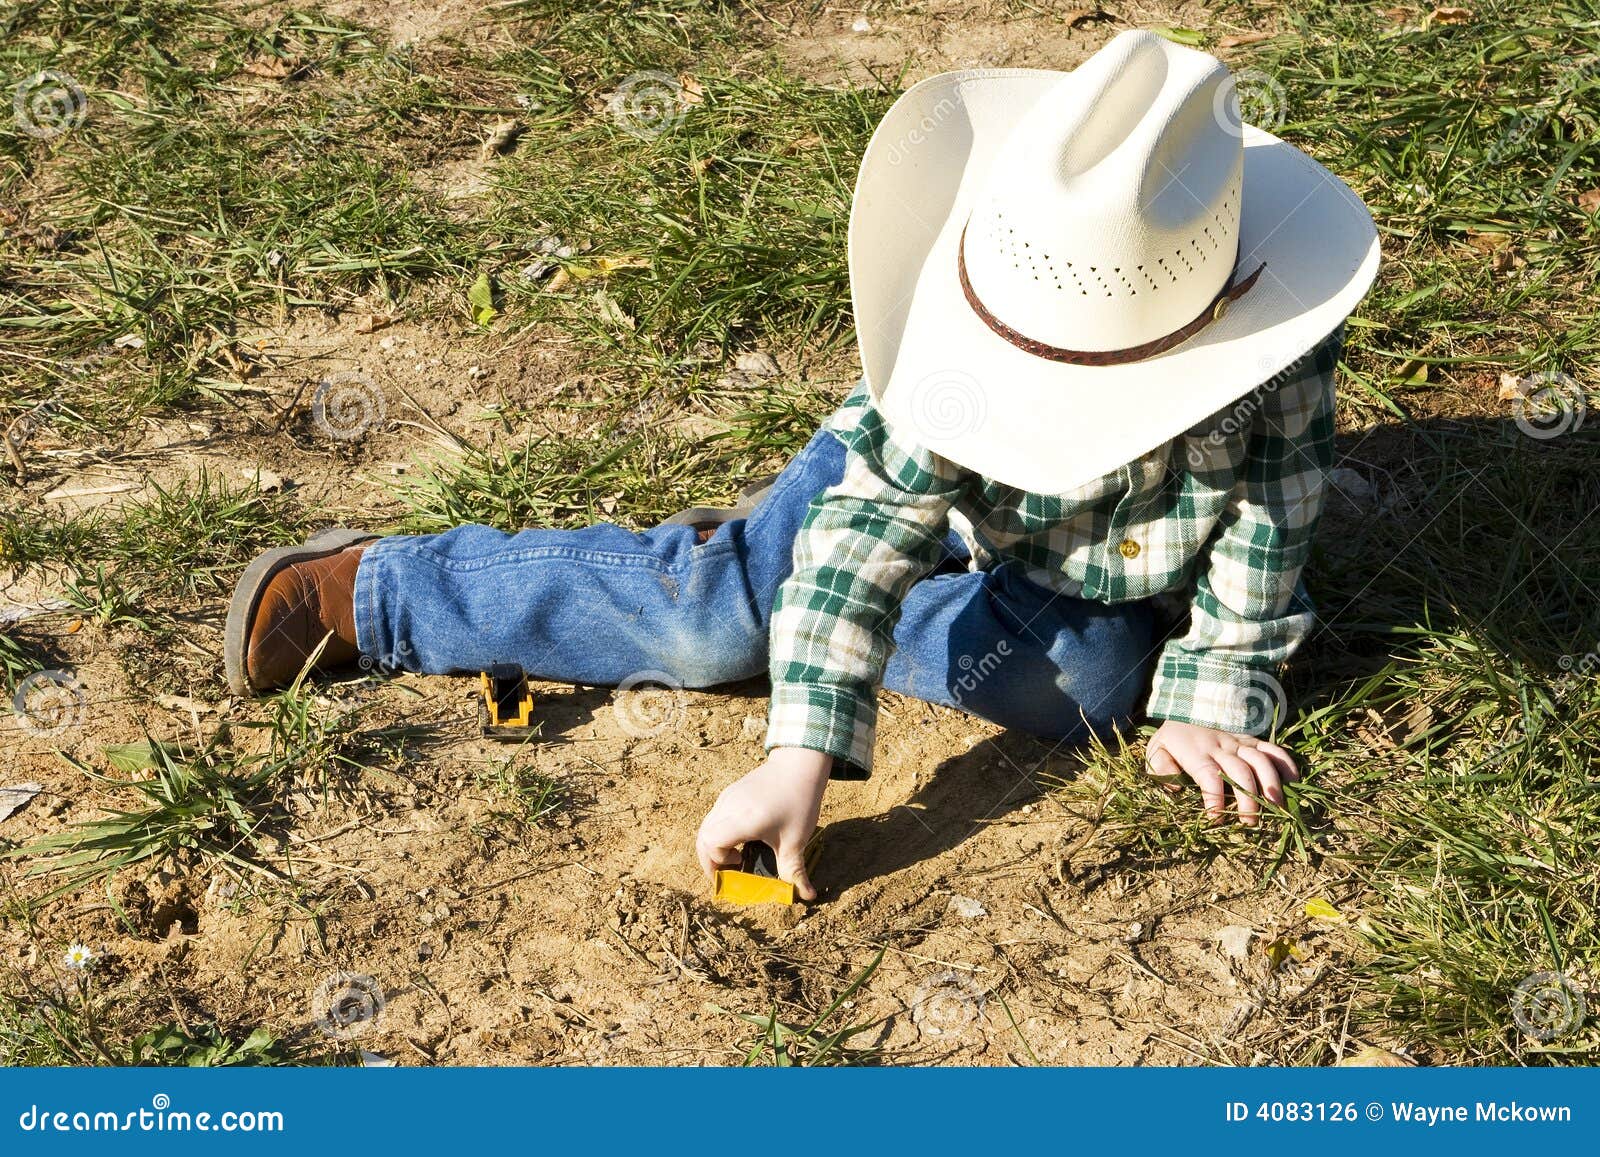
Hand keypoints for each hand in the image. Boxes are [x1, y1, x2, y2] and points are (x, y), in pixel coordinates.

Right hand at [696, 747, 831, 899]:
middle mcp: (729, 807)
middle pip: (702, 837)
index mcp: (743, 819)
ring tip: (733, 858)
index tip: (736, 869)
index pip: (711, 843)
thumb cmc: (799, 800)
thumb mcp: (797, 839)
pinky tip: (739, 839)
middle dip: (709, 860)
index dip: (717, 862)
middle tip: (726, 873)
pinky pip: (714, 817)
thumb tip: (807, 896)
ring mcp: (727, 798)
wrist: (799, 763)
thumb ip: (795, 870)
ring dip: (712, 847)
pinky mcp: (730, 793)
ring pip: (706, 826)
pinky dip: (718, 834)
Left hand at [1144, 719, 1297, 825]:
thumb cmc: (1173, 739)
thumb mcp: (1156, 751)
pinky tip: (1294, 783)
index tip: (1217, 819)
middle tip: (1250, 822)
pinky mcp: (1252, 740)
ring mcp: (1239, 742)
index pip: (1208, 776)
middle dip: (1248, 799)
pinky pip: (1273, 749)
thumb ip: (1160, 769)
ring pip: (1261, 760)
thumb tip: (1176, 788)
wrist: (1186, 707)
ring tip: (1277, 808)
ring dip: (1271, 784)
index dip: (1215, 798)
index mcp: (1196, 752)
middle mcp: (1221, 747)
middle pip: (1240, 772)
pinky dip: (1286, 764)